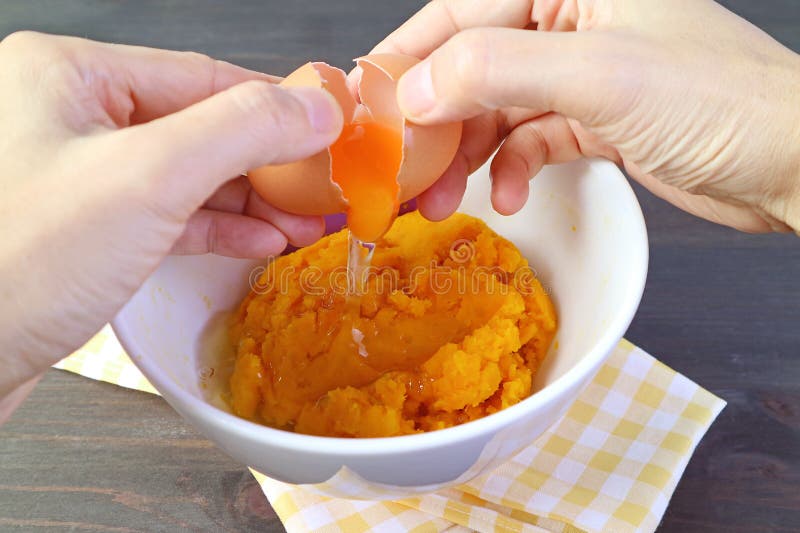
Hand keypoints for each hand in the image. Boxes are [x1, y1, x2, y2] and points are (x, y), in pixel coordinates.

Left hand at [0, 32, 343, 396]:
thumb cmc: (17, 262)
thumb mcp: (147, 179)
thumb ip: (240, 131)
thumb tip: (316, 108)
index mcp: (69, 74)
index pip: (201, 76)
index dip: (275, 104)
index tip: (330, 126)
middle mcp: (67, 116)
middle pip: (197, 126)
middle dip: (267, 164)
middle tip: (323, 186)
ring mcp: (73, 175)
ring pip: (184, 175)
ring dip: (249, 200)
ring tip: (304, 222)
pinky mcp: (80, 230)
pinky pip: (163, 215)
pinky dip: (214, 228)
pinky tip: (259, 241)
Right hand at [373, 0, 799, 232]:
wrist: (796, 165)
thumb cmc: (722, 103)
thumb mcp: (600, 76)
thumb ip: (499, 70)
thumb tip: (417, 85)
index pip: (462, 11)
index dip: (410, 58)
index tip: (369, 106)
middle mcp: (571, 20)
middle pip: (473, 65)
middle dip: (436, 122)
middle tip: (404, 171)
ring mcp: (582, 73)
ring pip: (496, 109)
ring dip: (467, 156)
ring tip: (441, 200)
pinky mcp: (594, 119)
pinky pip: (531, 140)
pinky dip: (513, 169)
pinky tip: (510, 196)